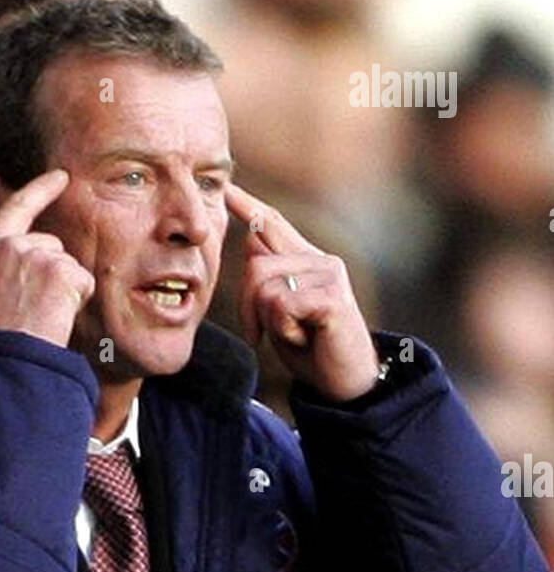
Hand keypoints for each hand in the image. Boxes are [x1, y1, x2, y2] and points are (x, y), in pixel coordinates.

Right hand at [0, 169, 95, 348]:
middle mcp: (11, 244)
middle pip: (53, 246)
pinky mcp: (62, 271)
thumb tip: (27, 263)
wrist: (1, 360)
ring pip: (70, 267)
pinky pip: (84, 282)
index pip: (17, 207)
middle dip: (55, 273)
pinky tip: (55, 317)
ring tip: (41, 317)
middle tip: (34, 310)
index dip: (41, 189)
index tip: (61, 176)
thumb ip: (1, 267)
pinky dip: (77, 302)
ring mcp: (37, 255)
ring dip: (65, 292)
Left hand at [225, 183, 380, 400]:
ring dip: (268, 321)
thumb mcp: (280, 312)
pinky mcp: (332, 296)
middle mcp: (320, 260)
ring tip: (294, 333)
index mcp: (306, 262)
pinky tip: (305, 337)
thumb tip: (249, 239)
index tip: (227, 189)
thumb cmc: (312, 348)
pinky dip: (283, 329)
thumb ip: (267, 278)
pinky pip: (282, 305)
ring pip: (265, 286)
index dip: (250, 207)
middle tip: (258, 334)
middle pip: (255, 264)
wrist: (345, 382)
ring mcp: (328, 275)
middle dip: (247, 306)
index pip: (274, 226)